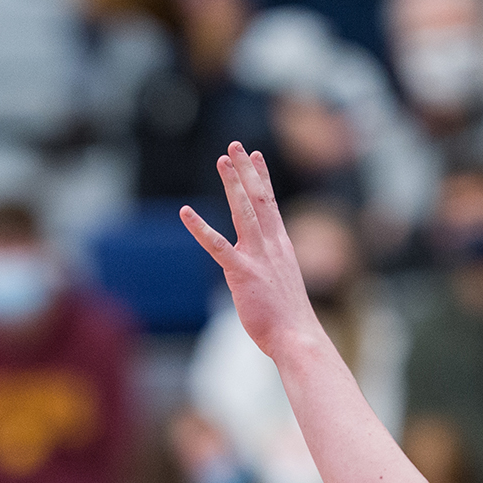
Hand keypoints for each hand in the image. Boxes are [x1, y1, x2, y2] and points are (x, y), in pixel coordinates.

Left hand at [179, 143, 320, 354]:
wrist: (297, 336)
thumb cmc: (288, 318)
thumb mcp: (281, 286)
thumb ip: (270, 271)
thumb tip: (263, 272)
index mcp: (281, 247)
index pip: (270, 204)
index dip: (261, 178)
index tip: (255, 156)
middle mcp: (272, 245)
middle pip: (258, 198)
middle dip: (246, 170)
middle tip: (236, 145)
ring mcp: (258, 256)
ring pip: (244, 211)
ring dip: (232, 183)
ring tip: (223, 159)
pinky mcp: (242, 272)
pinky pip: (217, 245)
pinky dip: (200, 228)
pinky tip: (185, 212)